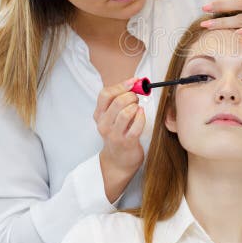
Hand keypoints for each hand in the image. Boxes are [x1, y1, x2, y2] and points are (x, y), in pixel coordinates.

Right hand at [93, 79, 145, 203]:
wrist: (118, 161)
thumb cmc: (118, 134)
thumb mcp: (112, 117)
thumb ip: (119, 100)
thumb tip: (135, 83)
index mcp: (99, 115)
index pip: (105, 94)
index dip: (121, 85)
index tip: (133, 82)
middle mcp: (104, 124)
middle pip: (118, 101)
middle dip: (132, 96)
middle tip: (137, 98)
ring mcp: (114, 134)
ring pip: (127, 112)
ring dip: (136, 106)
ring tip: (138, 109)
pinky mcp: (126, 142)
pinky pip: (136, 126)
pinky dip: (141, 117)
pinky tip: (141, 116)